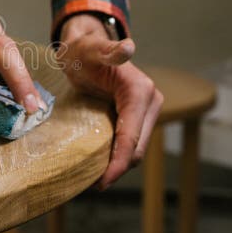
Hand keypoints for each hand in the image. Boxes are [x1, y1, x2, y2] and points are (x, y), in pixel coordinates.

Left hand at [58, 14, 162, 189]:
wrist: (83, 47)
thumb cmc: (82, 50)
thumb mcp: (89, 49)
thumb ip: (108, 50)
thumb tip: (129, 47)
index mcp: (140, 92)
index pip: (131, 137)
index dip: (119, 163)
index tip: (102, 183)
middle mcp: (150, 102)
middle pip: (137, 147)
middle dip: (119, 169)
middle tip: (93, 185)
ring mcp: (146, 110)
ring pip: (136, 148)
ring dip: (119, 164)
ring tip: (95, 178)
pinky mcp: (138, 115)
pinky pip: (131, 142)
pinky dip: (118, 155)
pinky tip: (101, 164)